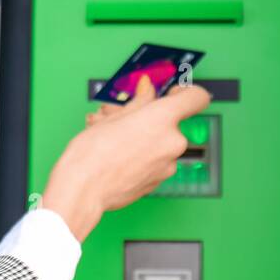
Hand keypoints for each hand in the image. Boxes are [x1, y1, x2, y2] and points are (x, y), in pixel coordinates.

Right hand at [41, 76, 211, 242]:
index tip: (172, 94)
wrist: (83, 190)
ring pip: (158, 142)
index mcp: (164, 119)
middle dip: (145, 117)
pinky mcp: (158, 181)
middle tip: (116, 115)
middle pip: (169, 121)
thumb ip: (139, 101)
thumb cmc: (93, 153)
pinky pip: (153, 160)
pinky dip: (139, 154)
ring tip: (108, 136)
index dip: (185, 92)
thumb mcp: (115, 117)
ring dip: (139, 136)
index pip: (196, 98)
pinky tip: (114, 153)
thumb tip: (147, 89)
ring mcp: (167, 165)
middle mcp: (172, 142)